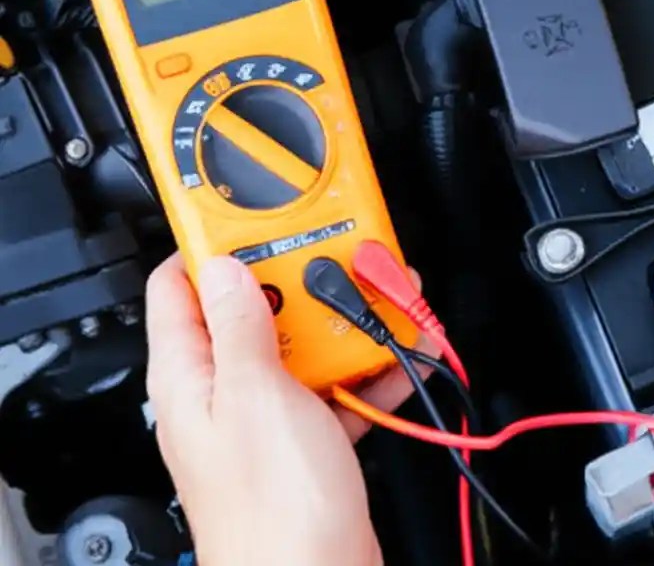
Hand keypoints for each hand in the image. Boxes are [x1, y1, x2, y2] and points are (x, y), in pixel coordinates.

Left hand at [145, 254, 422, 565]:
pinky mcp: (310, 440)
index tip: (256, 212)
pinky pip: (339, 386)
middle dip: (303, 278)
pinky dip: (371, 368)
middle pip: (257, 310)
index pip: (181, 286)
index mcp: (190, 374)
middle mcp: (225, 391)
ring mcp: (269, 416)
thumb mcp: (255, 395)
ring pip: (305, 346)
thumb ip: (241, 325)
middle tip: (343, 254)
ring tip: (387, 298)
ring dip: (346, 321)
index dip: (216, 243)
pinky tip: (402, 355)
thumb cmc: (272, 510)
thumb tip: (228, 268)